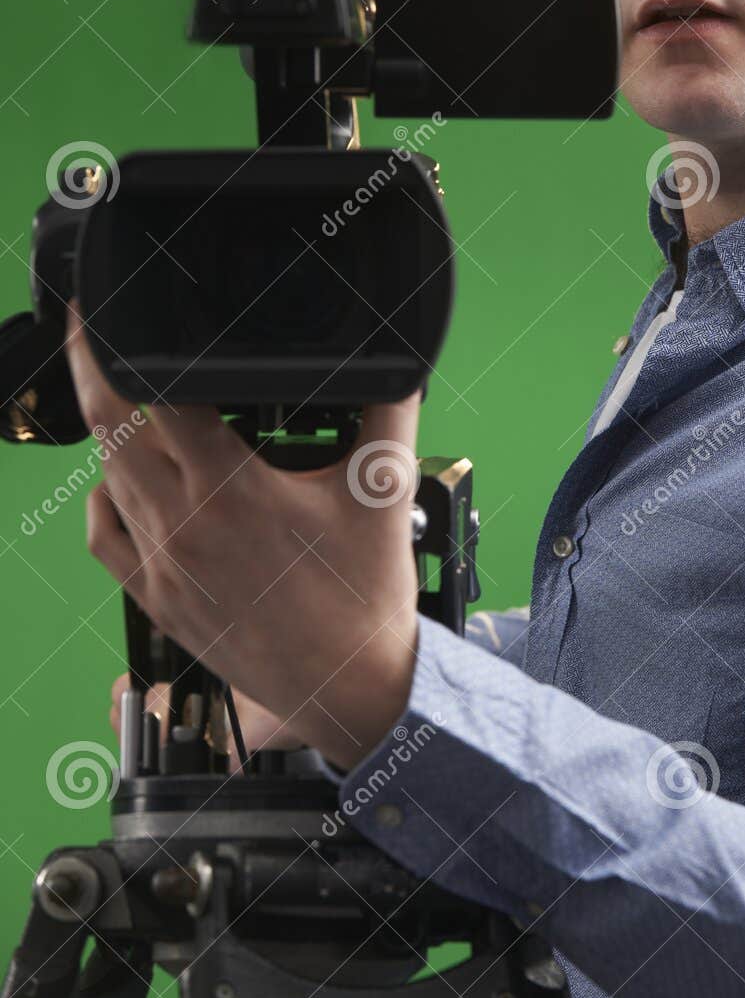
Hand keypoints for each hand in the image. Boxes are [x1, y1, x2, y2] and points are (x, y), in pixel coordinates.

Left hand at [67, 300, 421, 769]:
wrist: (353, 688)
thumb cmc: (366, 599)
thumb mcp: (383, 487)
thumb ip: (387, 405)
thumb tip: (395, 353)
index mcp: (230, 489)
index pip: (152, 395)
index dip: (123, 340)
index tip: (115, 309)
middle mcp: (182, 525)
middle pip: (109, 425)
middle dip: (96, 365)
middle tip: (98, 328)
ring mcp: (161, 566)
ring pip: (106, 475)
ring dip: (110, 427)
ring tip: (127, 392)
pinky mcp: (157, 599)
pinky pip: (105, 535)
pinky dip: (106, 495)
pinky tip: (128, 478)